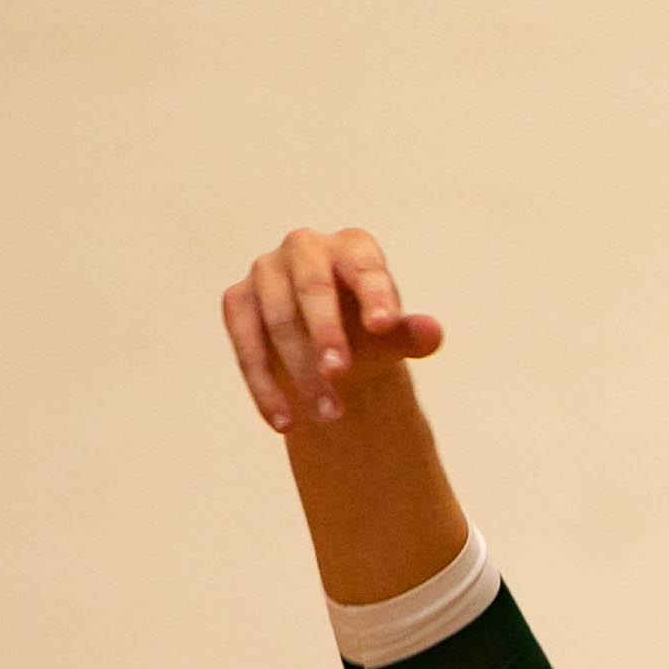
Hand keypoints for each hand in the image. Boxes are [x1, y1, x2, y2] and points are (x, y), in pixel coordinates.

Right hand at [220, 228, 443, 432]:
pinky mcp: (237, 301)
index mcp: (352, 246)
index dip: (374, 295)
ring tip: (328, 415)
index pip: (364, 268)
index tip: (383, 326)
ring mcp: (265, 271)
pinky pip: (245, 345)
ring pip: (277, 320)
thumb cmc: (366, 332)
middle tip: (340, 373)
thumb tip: (432, 333)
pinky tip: (285, 422)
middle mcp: (304, 248)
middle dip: (325, 332)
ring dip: (300, 371)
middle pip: (312, 287)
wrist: (327, 348)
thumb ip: (411, 334)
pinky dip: (264, 387)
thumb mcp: (392, 336)